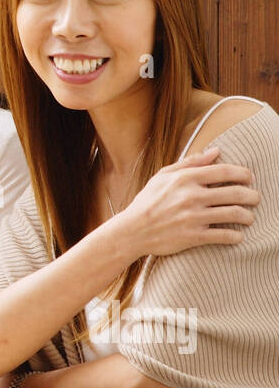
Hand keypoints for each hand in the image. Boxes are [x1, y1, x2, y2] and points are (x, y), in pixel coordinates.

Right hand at [118, 146, 258, 257]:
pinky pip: (224, 235)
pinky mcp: (194, 236)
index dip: (243, 173)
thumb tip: (215, 151)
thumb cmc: (148, 201)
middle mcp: (192, 196)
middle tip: (256, 198)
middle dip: (252, 195)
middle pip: (235, 193)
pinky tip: (238, 235)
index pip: (224, 171)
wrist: (133, 230)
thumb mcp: (163, 176)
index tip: (250, 177)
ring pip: (234, 214)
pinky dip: (236, 236)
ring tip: (249, 217)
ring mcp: (194, 217)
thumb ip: (190, 163)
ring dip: (248, 216)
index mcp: (186, 178)